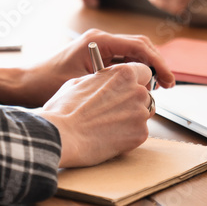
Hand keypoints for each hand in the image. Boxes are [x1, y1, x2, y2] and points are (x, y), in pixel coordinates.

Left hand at [11, 29, 175, 107]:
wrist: (25, 84)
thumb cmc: (48, 83)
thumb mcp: (84, 83)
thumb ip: (112, 80)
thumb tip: (139, 84)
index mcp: (99, 40)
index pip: (139, 46)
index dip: (158, 63)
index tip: (170, 80)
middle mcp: (100, 39)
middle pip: (140, 46)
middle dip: (156, 64)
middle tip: (168, 86)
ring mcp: (98, 46)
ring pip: (133, 52)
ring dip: (146, 68)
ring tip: (155, 88)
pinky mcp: (95, 55)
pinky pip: (122, 59)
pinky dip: (134, 71)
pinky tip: (137, 86)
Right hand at [38, 61, 153, 166]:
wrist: (62, 135)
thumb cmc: (65, 109)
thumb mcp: (79, 82)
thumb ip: (100, 79)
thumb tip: (102, 81)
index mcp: (123, 73)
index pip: (144, 71)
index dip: (137, 79)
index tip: (131, 86)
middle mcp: (137, 91)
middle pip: (145, 94)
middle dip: (134, 100)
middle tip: (116, 109)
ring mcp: (140, 114)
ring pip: (144, 113)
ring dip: (133, 117)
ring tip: (110, 124)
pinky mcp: (140, 134)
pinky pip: (140, 132)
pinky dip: (129, 135)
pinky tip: (110, 136)